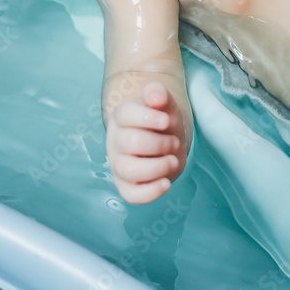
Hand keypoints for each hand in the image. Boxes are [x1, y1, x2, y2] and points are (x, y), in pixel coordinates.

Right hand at [106, 81, 187, 203]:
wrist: (165, 139)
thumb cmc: (162, 120)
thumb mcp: (164, 102)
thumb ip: (159, 93)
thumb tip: (155, 96)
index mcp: (121, 116)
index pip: (125, 114)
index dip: (147, 118)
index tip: (166, 120)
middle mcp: (115, 141)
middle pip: (130, 142)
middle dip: (159, 143)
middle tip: (174, 142)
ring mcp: (119, 164)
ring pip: (129, 170)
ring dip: (157, 166)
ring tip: (173, 160)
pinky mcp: (126, 186)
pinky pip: (132, 195)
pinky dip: (150, 192)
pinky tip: (166, 183)